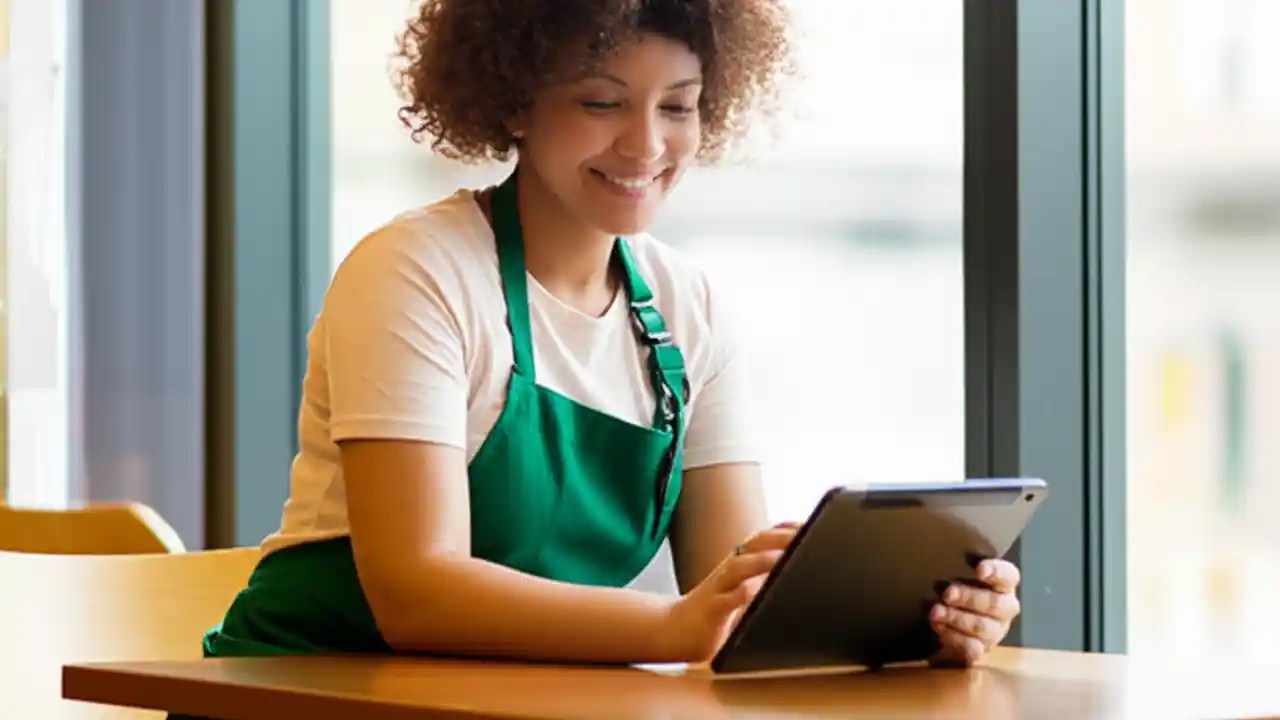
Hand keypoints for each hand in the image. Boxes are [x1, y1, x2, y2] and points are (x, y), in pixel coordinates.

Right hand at [660, 523, 798, 662]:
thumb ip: (765, 576)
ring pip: (739, 566)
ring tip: (784, 557)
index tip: (814, 523)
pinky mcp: (711, 610)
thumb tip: (799, 568)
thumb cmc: (717, 608)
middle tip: (807, 532)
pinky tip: (754, 591)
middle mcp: (730, 569)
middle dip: (780, 537)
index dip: (788, 528)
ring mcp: (719, 587)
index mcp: (740, 561)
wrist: (676, 629)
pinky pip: (725, 600)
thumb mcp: (743, 587)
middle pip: (755, 543)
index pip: (765, 537)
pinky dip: (741, 594)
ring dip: (762, 560)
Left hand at [928, 558, 1021, 667]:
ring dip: (958, 619)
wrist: (945, 620)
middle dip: (970, 598)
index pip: (1009, 576)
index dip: (997, 572)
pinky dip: (955, 639)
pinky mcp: (981, 650)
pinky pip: (973, 649)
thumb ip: (955, 560)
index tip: (979, 569)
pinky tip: (940, 630)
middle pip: (996, 604)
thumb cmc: (953, 586)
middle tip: (947, 593)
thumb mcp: (955, 570)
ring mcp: (995, 631)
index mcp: (1003, 584)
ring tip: (936, 612)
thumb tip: (934, 537)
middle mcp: (1005, 608)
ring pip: (984, 628)